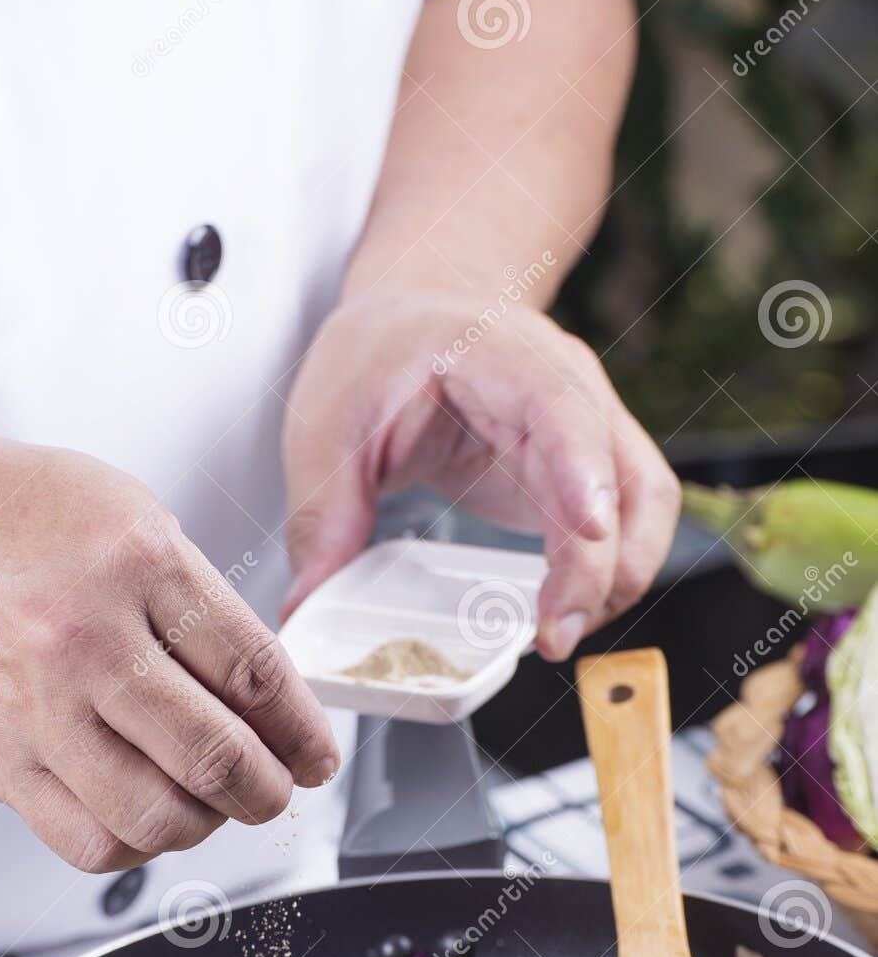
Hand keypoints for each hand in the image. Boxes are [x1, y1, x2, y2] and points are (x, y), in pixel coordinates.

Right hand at [0, 416, 337, 870]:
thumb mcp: (117, 509)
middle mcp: (85, 637)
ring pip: (158, 815)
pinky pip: (87, 840)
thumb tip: (256, 687)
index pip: (254, 670)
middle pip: (217, 756)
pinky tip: (143, 818)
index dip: (303, 729)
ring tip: (211, 807)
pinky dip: (135, 846)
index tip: (317, 754)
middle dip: (268, 790)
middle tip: (277, 790)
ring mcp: (35, 707)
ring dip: (207, 826)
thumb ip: (190, 597)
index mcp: (134, 560)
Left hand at [283, 293, 679, 659]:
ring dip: (616, 580)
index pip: (565, 410)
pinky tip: (562, 614)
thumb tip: (312, 598)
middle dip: (602, 565)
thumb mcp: (328, 421)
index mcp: (507, 356)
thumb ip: (323, 510)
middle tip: (554, 631)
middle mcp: (569, 390)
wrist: (414, 322)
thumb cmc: (382, 353)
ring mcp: (588, 434)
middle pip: (624, 478)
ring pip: (645, 509)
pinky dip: (604, 579)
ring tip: (559, 634)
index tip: (590, 533)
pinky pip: (624, 531)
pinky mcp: (584, 477)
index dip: (584, 472)